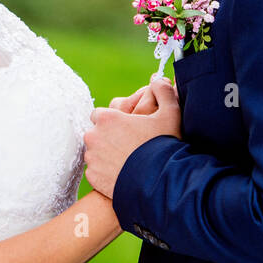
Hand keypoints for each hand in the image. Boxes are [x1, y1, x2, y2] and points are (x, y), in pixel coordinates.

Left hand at [84, 77, 180, 196]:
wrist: (158, 182)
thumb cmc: (164, 145)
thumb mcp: (170, 113)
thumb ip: (163, 92)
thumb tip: (158, 80)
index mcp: (107, 118)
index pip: (100, 114)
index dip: (113, 121)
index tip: (126, 128)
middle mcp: (94, 136)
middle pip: (96, 133)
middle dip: (109, 138)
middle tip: (129, 145)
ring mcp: (92, 158)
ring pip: (95, 153)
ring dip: (106, 154)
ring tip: (127, 161)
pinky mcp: (93, 177)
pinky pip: (96, 171)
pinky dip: (106, 172)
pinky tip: (123, 174)